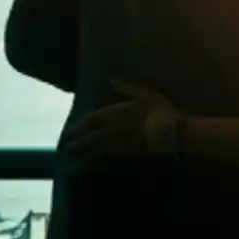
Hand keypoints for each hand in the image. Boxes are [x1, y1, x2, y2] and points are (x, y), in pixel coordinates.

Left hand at [63, 79, 178, 157]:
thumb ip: (127, 87)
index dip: (79, 127)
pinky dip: (99, 157)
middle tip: (69, 148)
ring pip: (96, 148)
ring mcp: (118, 143)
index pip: (91, 121)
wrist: (169, 133)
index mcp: (114, 113)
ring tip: (78, 155)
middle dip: (78, 143)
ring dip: (85, 152)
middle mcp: (111, 129)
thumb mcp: (145, 93)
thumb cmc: (159, 110)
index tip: (70, 132)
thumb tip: (111, 80)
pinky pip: (107, 155)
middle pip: (89, 138)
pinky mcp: (126, 154)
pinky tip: (97, 158)